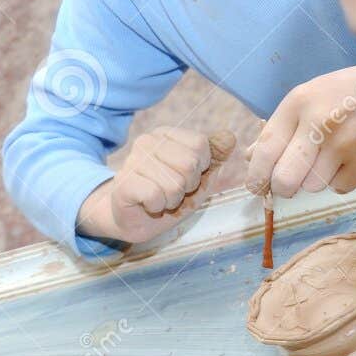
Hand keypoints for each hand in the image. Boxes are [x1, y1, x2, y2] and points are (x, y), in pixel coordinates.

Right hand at [78, 128, 213, 245]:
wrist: (134, 220)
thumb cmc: (167, 196)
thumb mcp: (198, 177)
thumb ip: (215, 157)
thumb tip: (230, 137)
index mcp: (166, 134)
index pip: (200, 144)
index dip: (201, 168)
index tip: (187, 177)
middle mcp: (147, 141)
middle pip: (189, 164)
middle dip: (187, 187)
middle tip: (172, 192)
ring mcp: (133, 160)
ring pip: (174, 184)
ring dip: (172, 200)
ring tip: (161, 200)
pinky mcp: (124, 182)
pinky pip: (156, 196)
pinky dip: (157, 207)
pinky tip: (149, 205)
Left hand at [246, 62, 355, 198]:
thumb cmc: (347, 92)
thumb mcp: (308, 97)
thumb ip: (278, 127)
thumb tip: (249, 157)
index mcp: (299, 103)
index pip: (265, 150)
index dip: (256, 176)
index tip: (257, 185)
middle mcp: (319, 124)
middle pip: (285, 180)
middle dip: (282, 186)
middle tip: (289, 181)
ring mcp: (346, 144)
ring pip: (312, 187)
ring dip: (315, 179)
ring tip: (330, 157)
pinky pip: (339, 188)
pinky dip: (340, 180)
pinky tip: (349, 158)